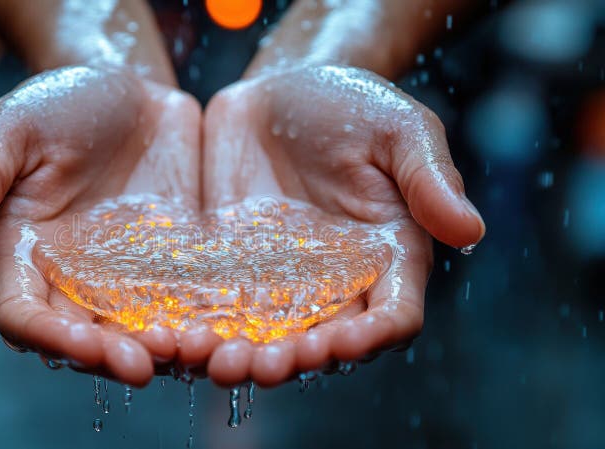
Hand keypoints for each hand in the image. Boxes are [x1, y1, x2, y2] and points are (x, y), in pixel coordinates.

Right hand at [0, 66, 201, 386]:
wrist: (130, 89)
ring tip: (187, 352)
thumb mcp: (16, 126)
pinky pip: (184, 306)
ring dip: (158, 352)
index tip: (78, 343)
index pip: (23, 314)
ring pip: (137, 334)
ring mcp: (126, 277)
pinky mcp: (172, 266)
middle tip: (142, 366)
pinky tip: (218, 330)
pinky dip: (197, 325)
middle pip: (84, 339)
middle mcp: (73, 279)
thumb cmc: (61, 103)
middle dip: (109, 359)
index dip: (46, 336)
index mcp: (24, 255)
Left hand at [201, 65, 484, 386]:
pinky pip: (217, 311)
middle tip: (262, 366)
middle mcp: (336, 284)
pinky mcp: (231, 271)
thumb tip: (471, 230)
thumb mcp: (398, 129)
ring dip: (242, 359)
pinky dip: (200, 331)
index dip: (370, 338)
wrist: (279, 93)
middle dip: (294, 362)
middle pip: (321, 343)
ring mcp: (279, 282)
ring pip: (265, 338)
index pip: (390, 316)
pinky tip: (175, 338)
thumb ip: (430, 178)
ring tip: (212, 362)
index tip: (341, 344)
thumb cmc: (352, 106)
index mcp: (387, 259)